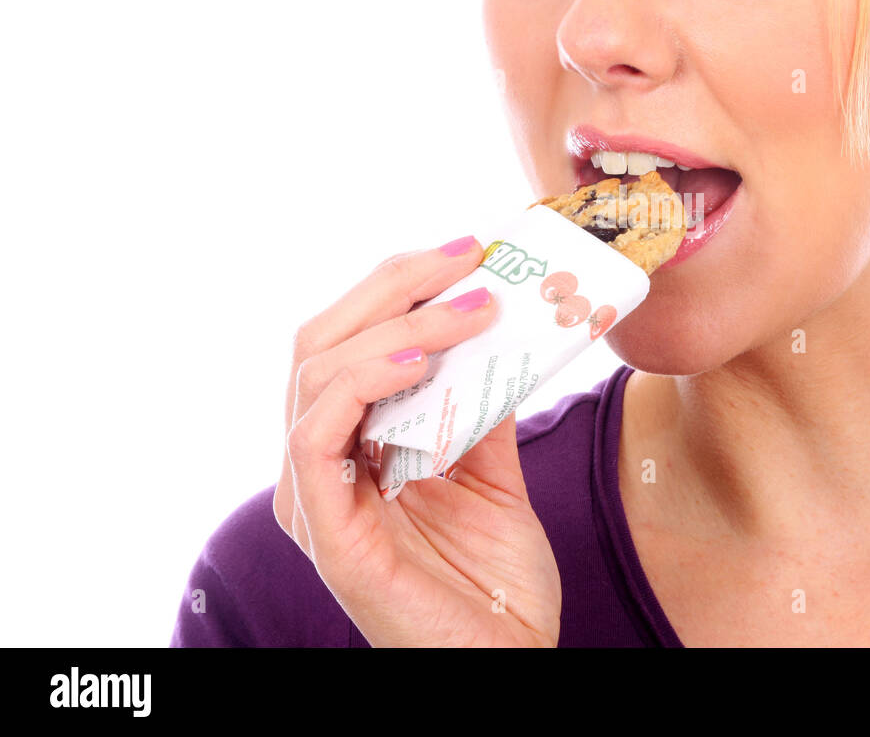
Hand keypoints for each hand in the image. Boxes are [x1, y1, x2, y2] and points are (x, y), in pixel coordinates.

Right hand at [273, 241, 561, 646]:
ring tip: (471, 306)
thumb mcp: (493, 470)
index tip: (469, 252)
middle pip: (324, 340)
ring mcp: (315, 497)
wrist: (507, 664)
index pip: (350, 340)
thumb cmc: (493, 581)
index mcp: (351, 446)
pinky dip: (360, 384)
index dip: (401, 286)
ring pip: (318, 372)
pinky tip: (418, 361)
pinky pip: (315, 436)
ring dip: (400, 325)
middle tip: (470, 255)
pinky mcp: (326, 532)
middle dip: (396, 284)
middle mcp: (320, 464)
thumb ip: (482, 405)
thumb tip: (500, 329)